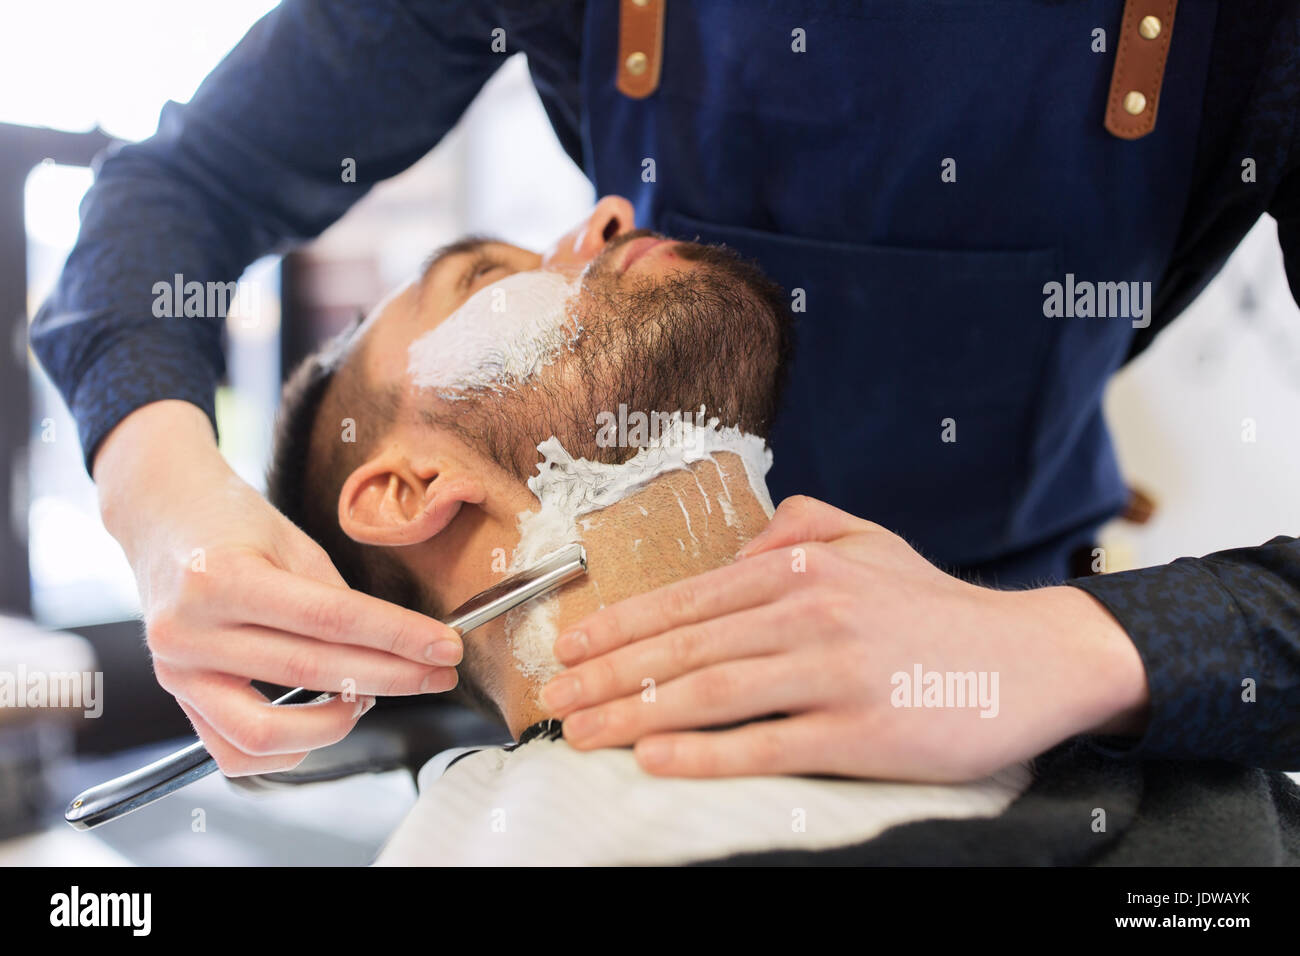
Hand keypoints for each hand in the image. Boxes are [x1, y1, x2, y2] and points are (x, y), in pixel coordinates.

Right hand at [95, 402, 460, 774]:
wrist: (162, 517)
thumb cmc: (231, 521)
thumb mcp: (291, 541)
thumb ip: (334, 599)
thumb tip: (394, 648)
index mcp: (221, 577)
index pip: (331, 619)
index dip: (398, 637)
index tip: (446, 648)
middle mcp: (190, 631)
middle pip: (311, 672)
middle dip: (392, 677)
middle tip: (438, 675)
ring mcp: (177, 671)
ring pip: (266, 732)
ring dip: (335, 725)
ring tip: (369, 695)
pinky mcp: (177, 695)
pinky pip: (235, 751)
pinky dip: (287, 748)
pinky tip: (322, 719)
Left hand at [539, 495, 1148, 781]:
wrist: (1032, 659)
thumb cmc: (938, 608)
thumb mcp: (869, 540)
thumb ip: (798, 527)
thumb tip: (737, 546)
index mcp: (805, 566)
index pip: (690, 596)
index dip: (621, 624)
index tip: (573, 646)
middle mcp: (811, 612)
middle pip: (685, 646)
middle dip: (608, 674)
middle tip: (554, 697)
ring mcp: (835, 673)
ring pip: (710, 692)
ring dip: (635, 714)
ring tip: (584, 731)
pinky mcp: (861, 733)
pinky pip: (764, 743)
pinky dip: (702, 752)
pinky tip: (656, 758)